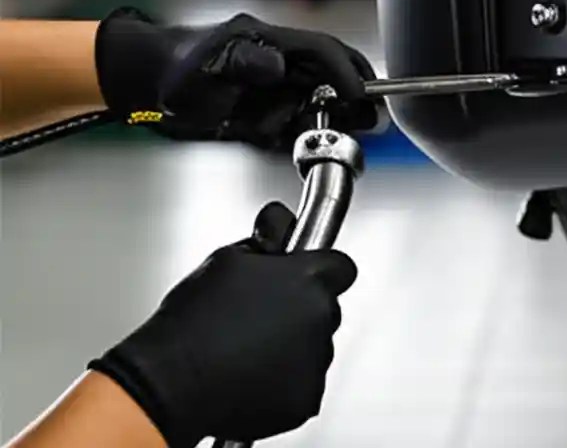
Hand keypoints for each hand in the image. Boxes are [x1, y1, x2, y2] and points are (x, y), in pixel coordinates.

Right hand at [89, 203, 357, 447]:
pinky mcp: (306, 399)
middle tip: (261, 317)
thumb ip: (267, 239)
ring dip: (293, 347)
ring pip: (315, 348)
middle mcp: (320, 318)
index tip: (304, 276)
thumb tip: (280, 221)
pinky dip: (284, 383)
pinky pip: (304, 384)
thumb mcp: (226, 259)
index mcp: (307, 279)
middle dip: (301, 311)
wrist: (171, 381)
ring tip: (246, 349)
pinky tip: (250, 375)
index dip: (321, 270)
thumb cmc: (193, 321)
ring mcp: (316, 362)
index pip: (341, 266)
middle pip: (325, 308)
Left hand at [95, 9, 380, 147]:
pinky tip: (298, 140)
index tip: (359, 95)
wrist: (145, 83)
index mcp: (269, 42)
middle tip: (370, 117)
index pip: (322, 51)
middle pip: (332, 74)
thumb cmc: (172, 69)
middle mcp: (279, 62)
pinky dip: (303, 132)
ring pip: (318, 100)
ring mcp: (274, 85)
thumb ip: (243, 61)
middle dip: (354, 93)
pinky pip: (295, 120)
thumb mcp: (206, 64)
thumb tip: (278, 64)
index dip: (346, 72)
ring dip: (331, 117)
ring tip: (337, 133)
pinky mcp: (266, 108)